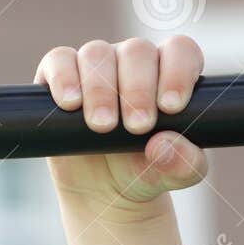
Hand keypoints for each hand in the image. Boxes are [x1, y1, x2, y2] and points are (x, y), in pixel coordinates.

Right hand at [34, 34, 209, 211]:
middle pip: (137, 51)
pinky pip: (59, 60)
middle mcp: (134, 63)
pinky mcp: (59, 76)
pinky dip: (64, 78)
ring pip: (97, 53)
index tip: (170, 107)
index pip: (180, 51)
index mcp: (169, 75)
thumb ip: (184, 164)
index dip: (177, 71)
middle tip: (137, 127)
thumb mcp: (175, 176)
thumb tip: (165, 145)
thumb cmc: (147, 172)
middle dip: (138, 90)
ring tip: (102, 126)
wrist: (105, 193)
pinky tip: (71, 104)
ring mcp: (96, 66)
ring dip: (100, 89)